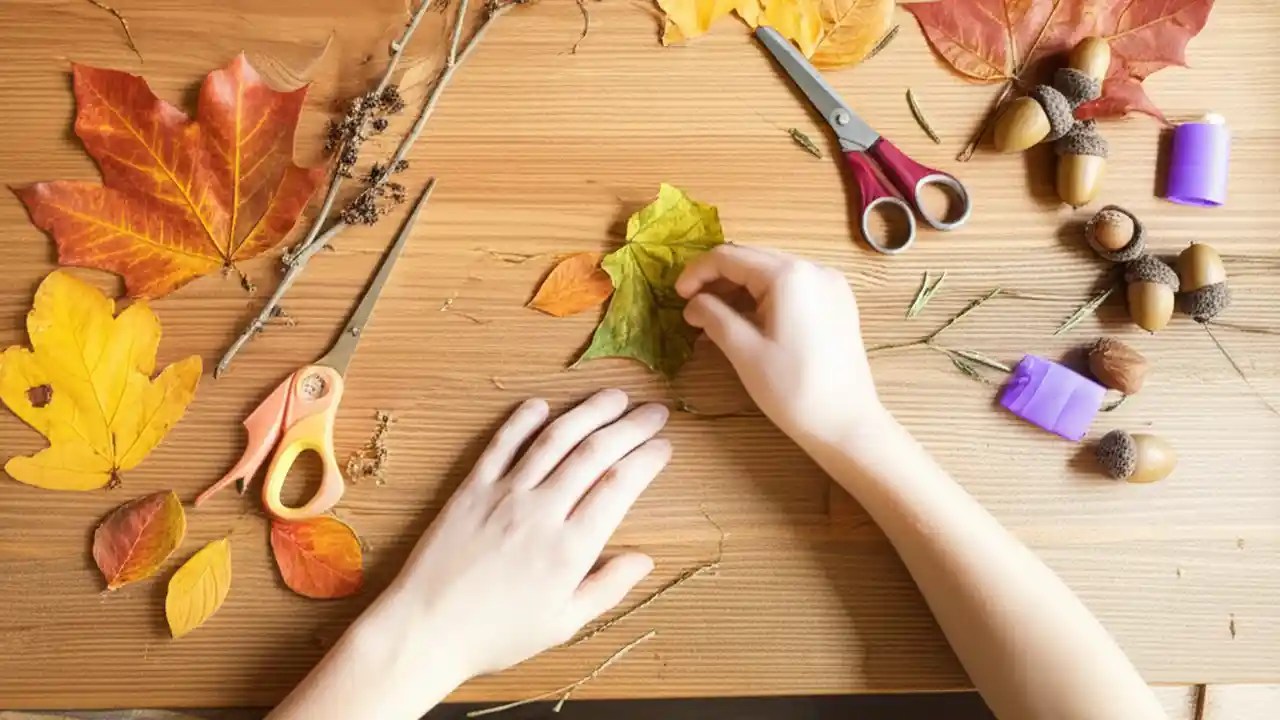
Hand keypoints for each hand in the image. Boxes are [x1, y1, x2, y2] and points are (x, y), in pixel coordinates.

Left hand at [386, 390, 669, 680]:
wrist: (425, 629)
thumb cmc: (496, 634)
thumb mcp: (563, 624)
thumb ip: (607, 587)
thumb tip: (644, 559)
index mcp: (570, 548)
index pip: (619, 486)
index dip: (646, 459)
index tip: (664, 446)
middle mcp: (542, 511)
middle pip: (595, 453)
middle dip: (630, 427)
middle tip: (654, 411)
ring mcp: (504, 494)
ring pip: (555, 439)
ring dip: (588, 412)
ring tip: (614, 397)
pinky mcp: (472, 488)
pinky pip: (502, 444)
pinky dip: (524, 420)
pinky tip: (543, 405)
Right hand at [676, 245, 887, 449]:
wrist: (846, 423)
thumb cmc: (794, 390)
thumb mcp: (745, 353)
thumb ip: (714, 318)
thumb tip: (693, 304)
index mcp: (789, 276)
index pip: (730, 257)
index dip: (698, 272)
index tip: (676, 295)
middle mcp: (813, 268)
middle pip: (752, 259)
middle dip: (718, 279)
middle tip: (692, 307)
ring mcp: (830, 284)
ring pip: (772, 272)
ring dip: (740, 288)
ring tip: (715, 317)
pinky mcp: (837, 302)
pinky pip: (792, 287)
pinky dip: (765, 297)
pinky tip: (748, 320)